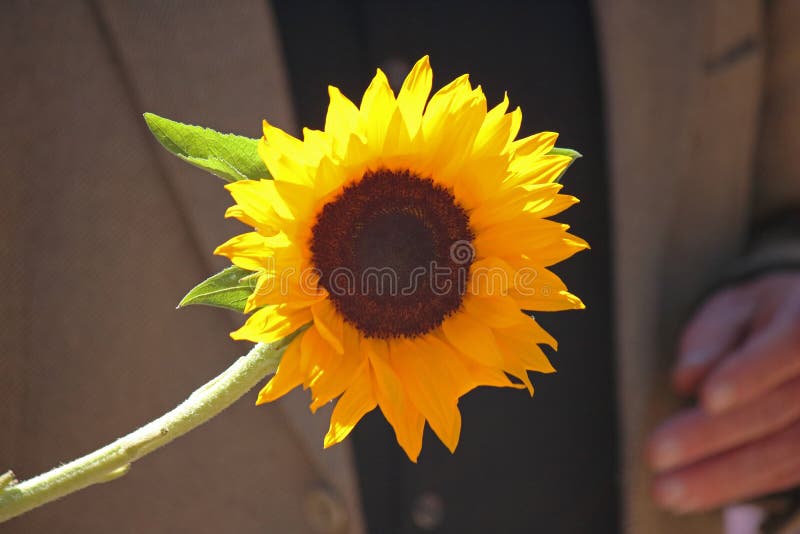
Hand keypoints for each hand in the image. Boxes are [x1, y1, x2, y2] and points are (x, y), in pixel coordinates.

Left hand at [647, 272, 799, 512]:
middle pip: (777, 409)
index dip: (748, 374)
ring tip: (668, 490)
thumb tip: (687, 377)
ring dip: (722, 476)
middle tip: (656, 453)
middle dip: (713, 435)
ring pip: (785, 451)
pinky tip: (695, 496)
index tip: (707, 397)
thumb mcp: (736, 306)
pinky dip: (740, 486)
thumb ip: (713, 335)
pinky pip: (787, 473)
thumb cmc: (764, 316)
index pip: (787, 346)